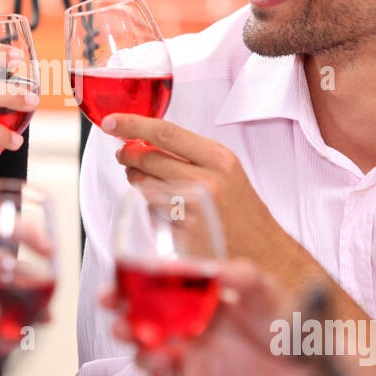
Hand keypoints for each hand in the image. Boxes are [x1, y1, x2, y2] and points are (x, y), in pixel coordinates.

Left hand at [101, 113, 310, 287]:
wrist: (264, 253)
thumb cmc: (242, 212)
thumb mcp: (226, 172)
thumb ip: (190, 156)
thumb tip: (145, 142)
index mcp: (219, 158)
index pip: (166, 132)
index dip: (132, 124)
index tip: (111, 122)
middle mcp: (207, 179)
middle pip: (148, 158)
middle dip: (128, 156)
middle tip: (123, 156)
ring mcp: (194, 208)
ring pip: (144, 186)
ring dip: (136, 183)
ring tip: (145, 183)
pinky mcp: (183, 233)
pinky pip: (151, 214)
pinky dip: (150, 210)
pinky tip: (163, 212)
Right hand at [107, 259, 317, 375]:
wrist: (309, 374)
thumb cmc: (288, 328)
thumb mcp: (264, 292)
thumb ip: (237, 275)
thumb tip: (208, 267)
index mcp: (193, 301)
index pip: (148, 292)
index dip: (124, 291)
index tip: (113, 292)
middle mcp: (183, 330)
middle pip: (136, 326)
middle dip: (123, 325)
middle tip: (123, 326)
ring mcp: (185, 363)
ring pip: (143, 359)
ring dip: (143, 356)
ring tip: (164, 354)